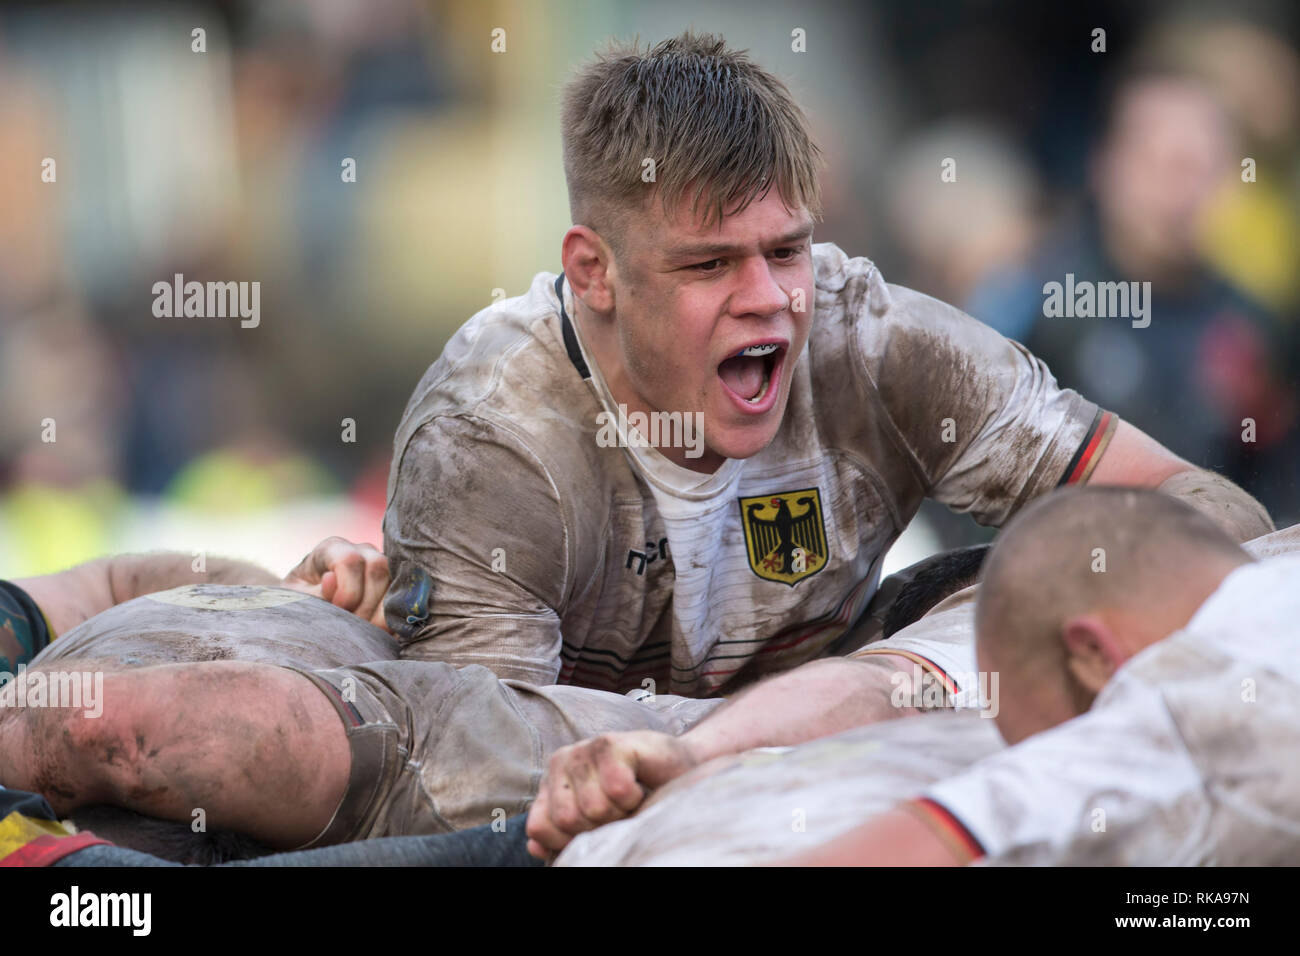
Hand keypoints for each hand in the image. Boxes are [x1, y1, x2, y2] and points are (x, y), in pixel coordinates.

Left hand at [283, 537, 389, 630]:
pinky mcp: (395, 585)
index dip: (347, 590)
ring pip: (396, 583)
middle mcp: (362, 551)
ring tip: (364, 632)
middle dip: (366, 605)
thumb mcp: (298, 600)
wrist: (308, 611)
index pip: (349, 560)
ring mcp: (383, 566)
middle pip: (378, 568)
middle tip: (351, 627)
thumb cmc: (299, 603)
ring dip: (382, 614)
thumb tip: (331, 579)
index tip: (338, 610)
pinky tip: (379, 632)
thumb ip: (314, 593)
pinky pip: (406, 599)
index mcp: (332, 549)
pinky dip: (394, 618)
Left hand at [525, 730, 701, 860]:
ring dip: (621, 812)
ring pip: (593, 808)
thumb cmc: (638, 800)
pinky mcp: (608, 743)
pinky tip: (639, 783)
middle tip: (619, 810)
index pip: (539, 827)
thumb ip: (564, 836)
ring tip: (630, 797)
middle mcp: (561, 762)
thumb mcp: (597, 825)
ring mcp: (582, 749)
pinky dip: (634, 797)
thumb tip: (534, 846)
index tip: (597, 828)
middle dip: (601, 826)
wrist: (680, 770)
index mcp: (551, 784)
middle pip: (567, 820)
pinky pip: (617, 789)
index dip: (570, 841)